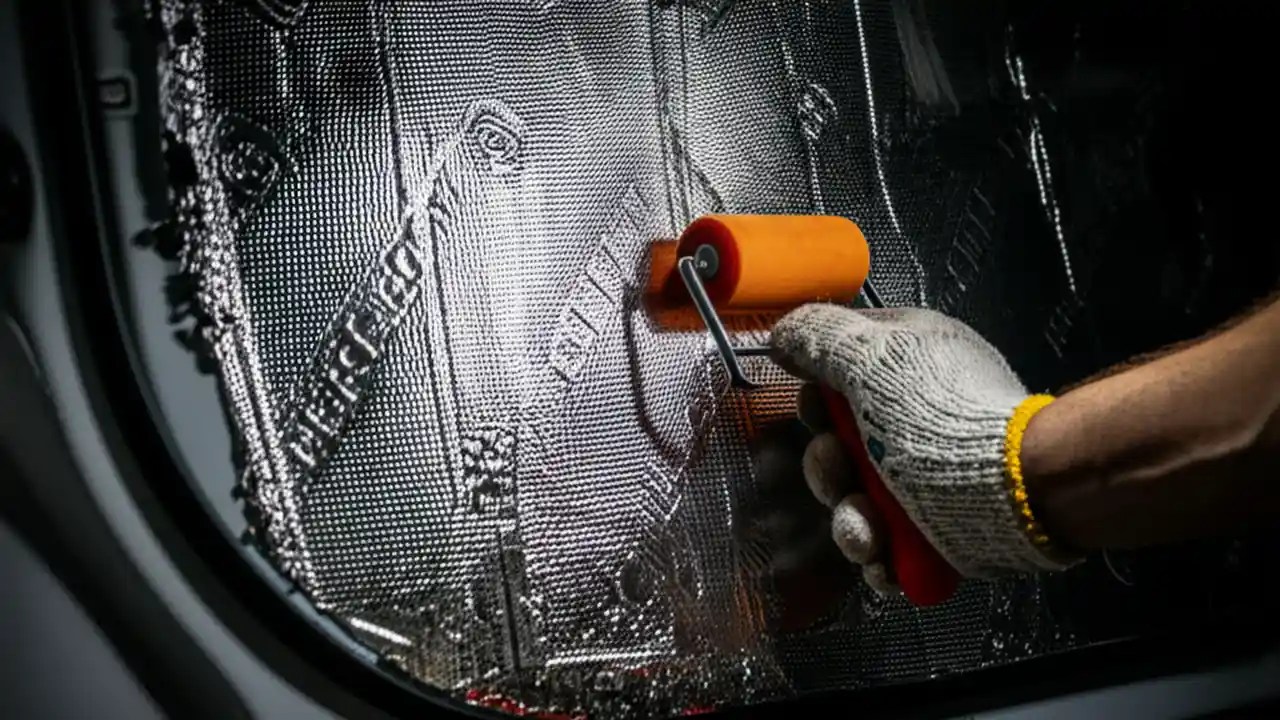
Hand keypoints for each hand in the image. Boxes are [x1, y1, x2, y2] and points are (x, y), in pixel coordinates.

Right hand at [769, 304, 1076, 590]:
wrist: (1013, 494)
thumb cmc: (940, 418)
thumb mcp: (871, 358)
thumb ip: (819, 338)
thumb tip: (783, 335)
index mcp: (910, 361)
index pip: (846, 366)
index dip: (817, 390)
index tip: (815, 409)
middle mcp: (918, 415)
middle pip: (842, 442)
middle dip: (828, 468)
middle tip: (840, 472)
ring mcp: (930, 474)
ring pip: (859, 498)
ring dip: (850, 520)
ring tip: (868, 532)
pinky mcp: (940, 528)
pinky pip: (889, 544)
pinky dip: (880, 556)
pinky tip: (885, 558)